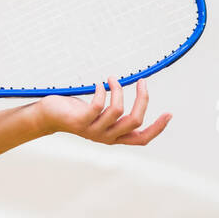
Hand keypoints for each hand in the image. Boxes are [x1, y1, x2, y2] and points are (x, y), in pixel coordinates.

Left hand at [35, 75, 170, 145]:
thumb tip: (137, 93)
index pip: (142, 139)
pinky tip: (98, 84)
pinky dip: (102, 91)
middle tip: (142, 81)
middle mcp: (107, 137)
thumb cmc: (77, 112)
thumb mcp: (101, 114)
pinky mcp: (80, 122)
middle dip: (142, 99)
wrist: (49, 116)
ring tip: (112, 78)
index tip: (169, 113)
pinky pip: (98, 105)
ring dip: (118, 89)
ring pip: (118, 111)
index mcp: (115, 137)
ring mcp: (93, 131)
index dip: (158, 128)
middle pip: (135, 121)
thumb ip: (116, 111)